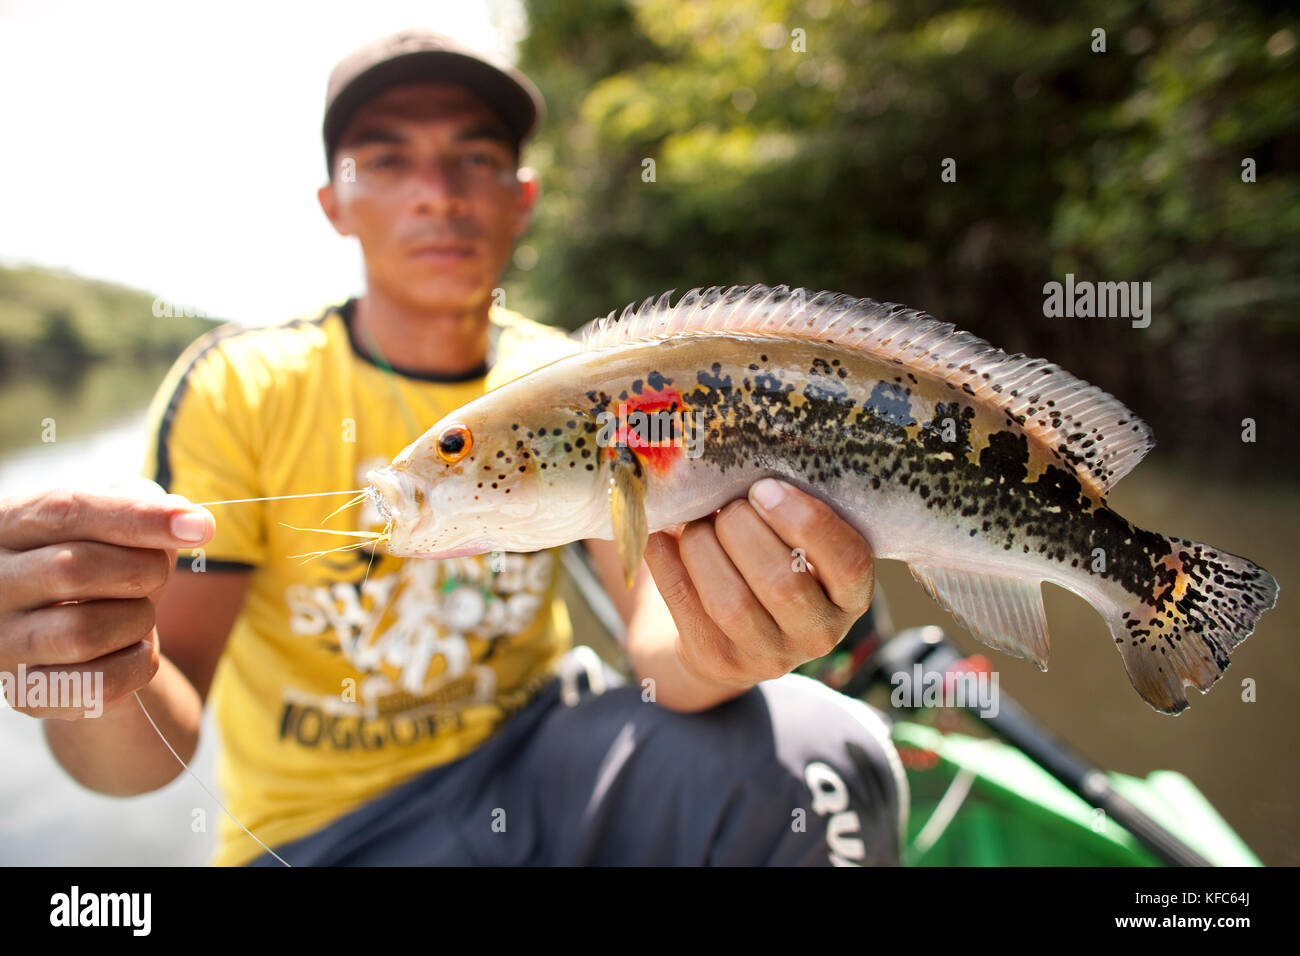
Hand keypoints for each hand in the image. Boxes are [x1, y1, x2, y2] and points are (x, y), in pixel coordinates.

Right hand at [0, 480, 213, 718]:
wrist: (84, 638)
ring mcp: (2, 643)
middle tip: (157, 573)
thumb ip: (141, 504)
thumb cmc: (101, 563)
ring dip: (138, 619)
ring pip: (83, 632)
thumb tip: (185, 517)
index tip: (200, 525)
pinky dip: (139, 663)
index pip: (66, 511)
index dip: (138, 516)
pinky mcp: (26, 692)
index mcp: (4, 525)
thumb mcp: (113, 521)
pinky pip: (99, 683)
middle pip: (73, 569)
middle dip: (141, 569)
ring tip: (138, 611)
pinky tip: (136, 647)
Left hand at [643, 477, 873, 692]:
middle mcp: (819, 633)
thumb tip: (735, 461)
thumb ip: (786, 511)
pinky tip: (662, 537)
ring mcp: (768, 655)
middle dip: (742, 529)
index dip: (807, 521)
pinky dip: (667, 562)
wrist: (730, 632)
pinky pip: (686, 606)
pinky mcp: (718, 661)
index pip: (849, 561)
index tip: (765, 488)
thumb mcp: (797, 542)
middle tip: (727, 507)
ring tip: (697, 525)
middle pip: (782, 582)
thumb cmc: (772, 562)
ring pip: (731, 601)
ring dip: (703, 547)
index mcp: (850, 596)